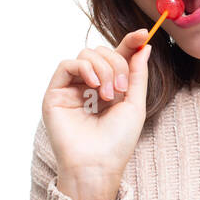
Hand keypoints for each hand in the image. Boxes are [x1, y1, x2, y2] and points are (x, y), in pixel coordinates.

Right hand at [42, 29, 152, 199]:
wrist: (97, 165)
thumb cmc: (117, 142)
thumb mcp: (135, 105)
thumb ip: (137, 74)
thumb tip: (143, 46)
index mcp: (110, 88)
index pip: (118, 57)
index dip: (129, 43)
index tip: (143, 34)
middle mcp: (90, 86)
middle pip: (102, 53)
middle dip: (116, 63)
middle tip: (121, 88)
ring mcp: (72, 89)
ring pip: (86, 56)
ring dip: (103, 69)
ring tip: (108, 95)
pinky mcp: (55, 93)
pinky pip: (67, 65)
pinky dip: (84, 69)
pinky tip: (94, 86)